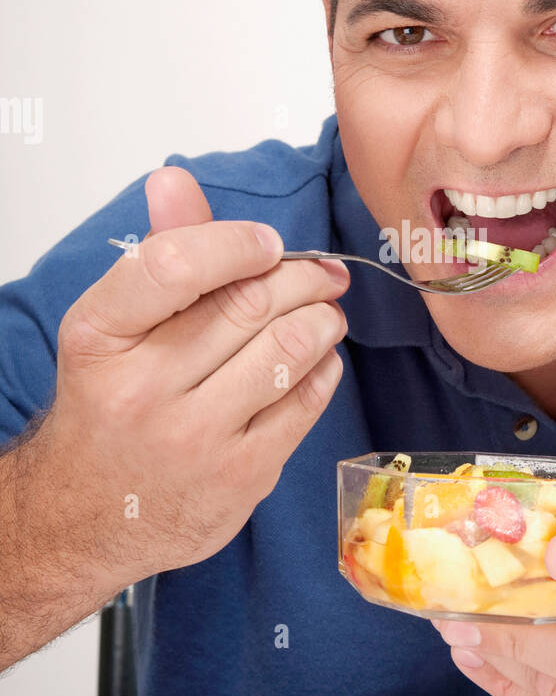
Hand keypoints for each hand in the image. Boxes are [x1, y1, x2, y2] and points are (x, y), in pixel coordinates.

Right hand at [36, 166, 350, 585]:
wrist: (91, 515)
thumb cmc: (111, 406)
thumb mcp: (115, 329)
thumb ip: (158, 255)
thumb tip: (174, 179)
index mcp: (100, 337)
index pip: (174, 265)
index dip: (236, 242)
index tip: (267, 243)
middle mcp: (140, 390)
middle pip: (248, 304)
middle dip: (301, 277)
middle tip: (319, 273)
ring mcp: (193, 440)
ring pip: (287, 351)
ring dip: (322, 319)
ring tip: (325, 310)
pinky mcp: (239, 477)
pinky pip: (304, 403)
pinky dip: (324, 368)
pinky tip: (317, 359)